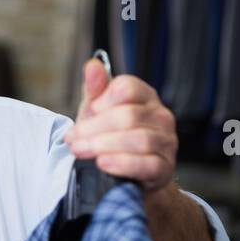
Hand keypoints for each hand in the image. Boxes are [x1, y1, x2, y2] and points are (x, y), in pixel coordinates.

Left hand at [62, 59, 177, 191]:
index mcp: (145, 97)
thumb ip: (95, 89)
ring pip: (139, 139)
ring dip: (104, 146)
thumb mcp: (97, 112)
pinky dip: (122, 164)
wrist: (123, 174)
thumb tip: (92, 65)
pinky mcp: (165, 168)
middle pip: (128, 115)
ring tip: (81, 151)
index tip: (89, 111)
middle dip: (95, 128)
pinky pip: (148, 165)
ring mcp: (166, 142)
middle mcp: (161, 116)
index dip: (104, 99)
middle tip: (73, 140)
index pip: (127, 87)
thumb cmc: (110, 139)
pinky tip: (103, 163)